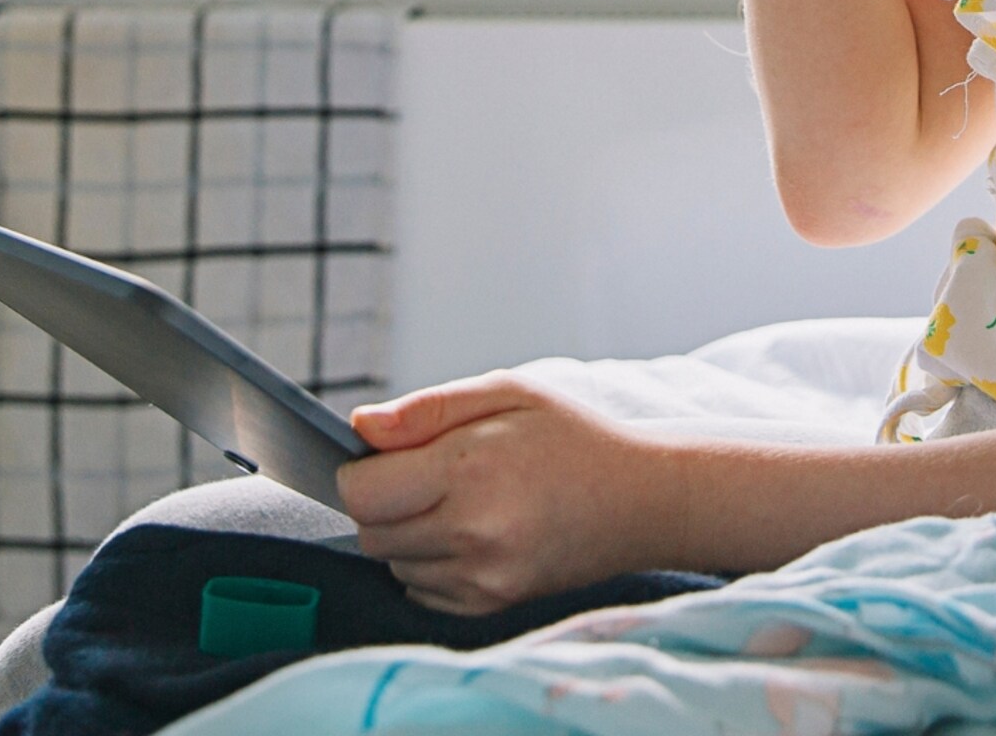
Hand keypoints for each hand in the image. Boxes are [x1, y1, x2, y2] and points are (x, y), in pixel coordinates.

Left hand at [338, 374, 682, 613]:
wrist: (640, 498)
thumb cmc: (571, 434)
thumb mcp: (506, 392)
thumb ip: (427, 409)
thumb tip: (360, 427)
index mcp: (471, 467)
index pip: (363, 493)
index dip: (355, 473)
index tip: (376, 458)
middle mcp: (473, 531)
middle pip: (372, 532)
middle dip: (379, 502)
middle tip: (420, 473)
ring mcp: (484, 575)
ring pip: (394, 564)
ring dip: (404, 532)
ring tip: (453, 498)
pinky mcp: (492, 604)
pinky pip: (422, 590)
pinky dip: (428, 563)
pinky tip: (466, 530)